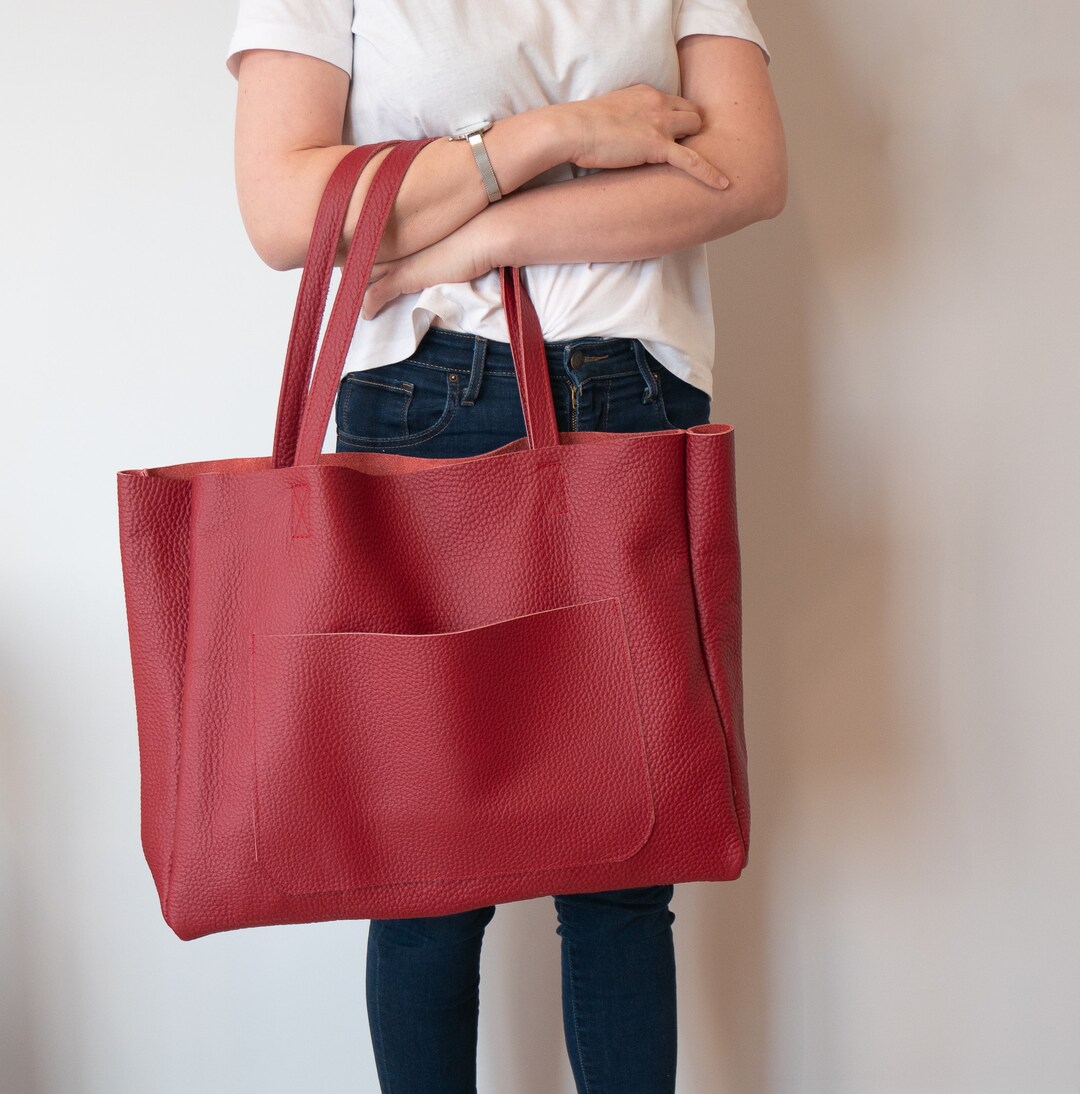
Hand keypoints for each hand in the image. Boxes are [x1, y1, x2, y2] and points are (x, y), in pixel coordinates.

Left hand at [360, 214, 497, 319]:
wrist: (483, 235)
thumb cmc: (474, 233)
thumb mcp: (448, 236)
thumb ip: (435, 244)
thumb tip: (439, 255)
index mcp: (404, 228)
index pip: (372, 237)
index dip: (362, 249)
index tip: (355, 258)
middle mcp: (396, 240)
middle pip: (362, 253)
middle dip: (351, 266)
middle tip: (345, 279)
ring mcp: (398, 258)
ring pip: (363, 273)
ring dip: (356, 287)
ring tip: (350, 300)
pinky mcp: (404, 276)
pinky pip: (375, 293)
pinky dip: (369, 305)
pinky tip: (367, 315)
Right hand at [554, 83, 728, 188]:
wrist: (571, 129)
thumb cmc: (579, 127)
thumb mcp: (607, 114)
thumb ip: (623, 119)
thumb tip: (620, 135)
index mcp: (645, 93)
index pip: (675, 101)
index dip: (679, 119)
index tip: (678, 133)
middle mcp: (657, 103)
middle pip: (692, 112)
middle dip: (692, 129)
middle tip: (687, 149)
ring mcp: (660, 124)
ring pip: (696, 128)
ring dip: (696, 143)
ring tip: (696, 161)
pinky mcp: (658, 146)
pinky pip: (693, 160)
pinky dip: (709, 172)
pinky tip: (723, 184)